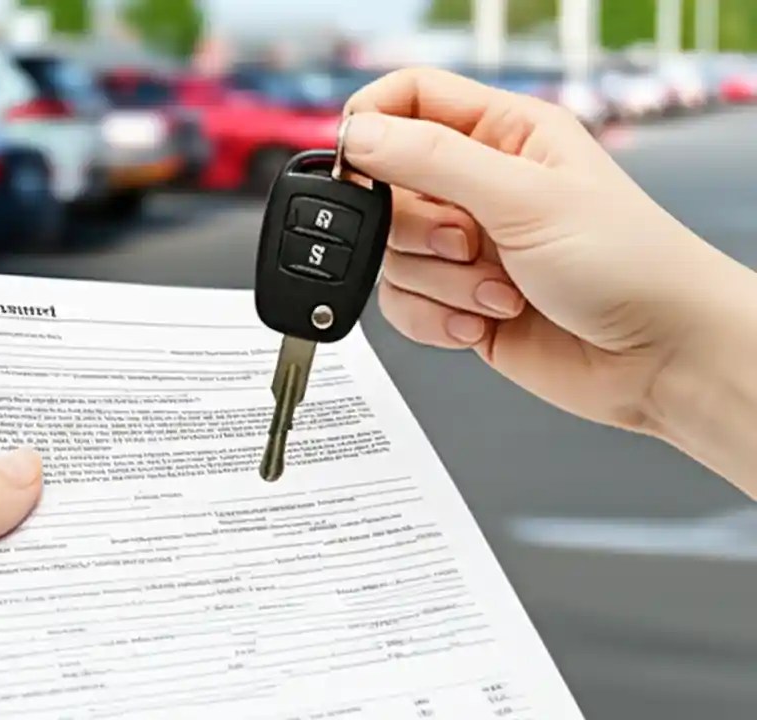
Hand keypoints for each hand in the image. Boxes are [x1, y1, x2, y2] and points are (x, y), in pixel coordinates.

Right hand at [343, 68, 739, 431]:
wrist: (660, 358)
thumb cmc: (631, 265)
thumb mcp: (526, 196)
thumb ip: (432, 160)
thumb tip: (358, 135)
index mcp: (504, 133)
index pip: (408, 99)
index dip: (371, 126)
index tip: (359, 167)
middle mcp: (480, 186)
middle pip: (387, 186)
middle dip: (418, 229)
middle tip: (466, 241)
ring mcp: (467, 247)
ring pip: (391, 254)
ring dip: (439, 281)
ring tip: (498, 289)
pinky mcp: (458, 300)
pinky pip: (402, 304)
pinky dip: (437, 318)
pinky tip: (485, 319)